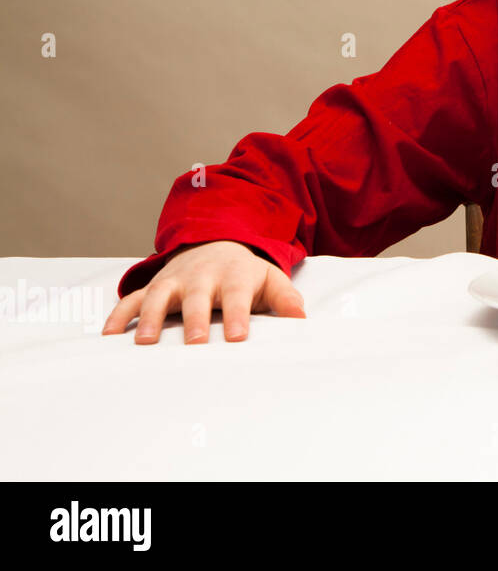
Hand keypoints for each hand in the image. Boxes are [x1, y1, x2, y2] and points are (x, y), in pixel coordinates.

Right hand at [102, 240, 305, 344]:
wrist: (216, 243)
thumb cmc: (244, 273)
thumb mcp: (270, 279)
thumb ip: (285, 298)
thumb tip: (302, 319)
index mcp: (233, 276)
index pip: (236, 296)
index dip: (237, 315)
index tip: (238, 337)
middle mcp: (201, 277)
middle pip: (197, 297)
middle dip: (196, 319)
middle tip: (196, 342)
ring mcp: (174, 281)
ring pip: (159, 296)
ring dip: (150, 317)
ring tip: (144, 342)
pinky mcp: (154, 287)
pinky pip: (132, 299)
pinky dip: (118, 315)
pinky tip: (108, 335)